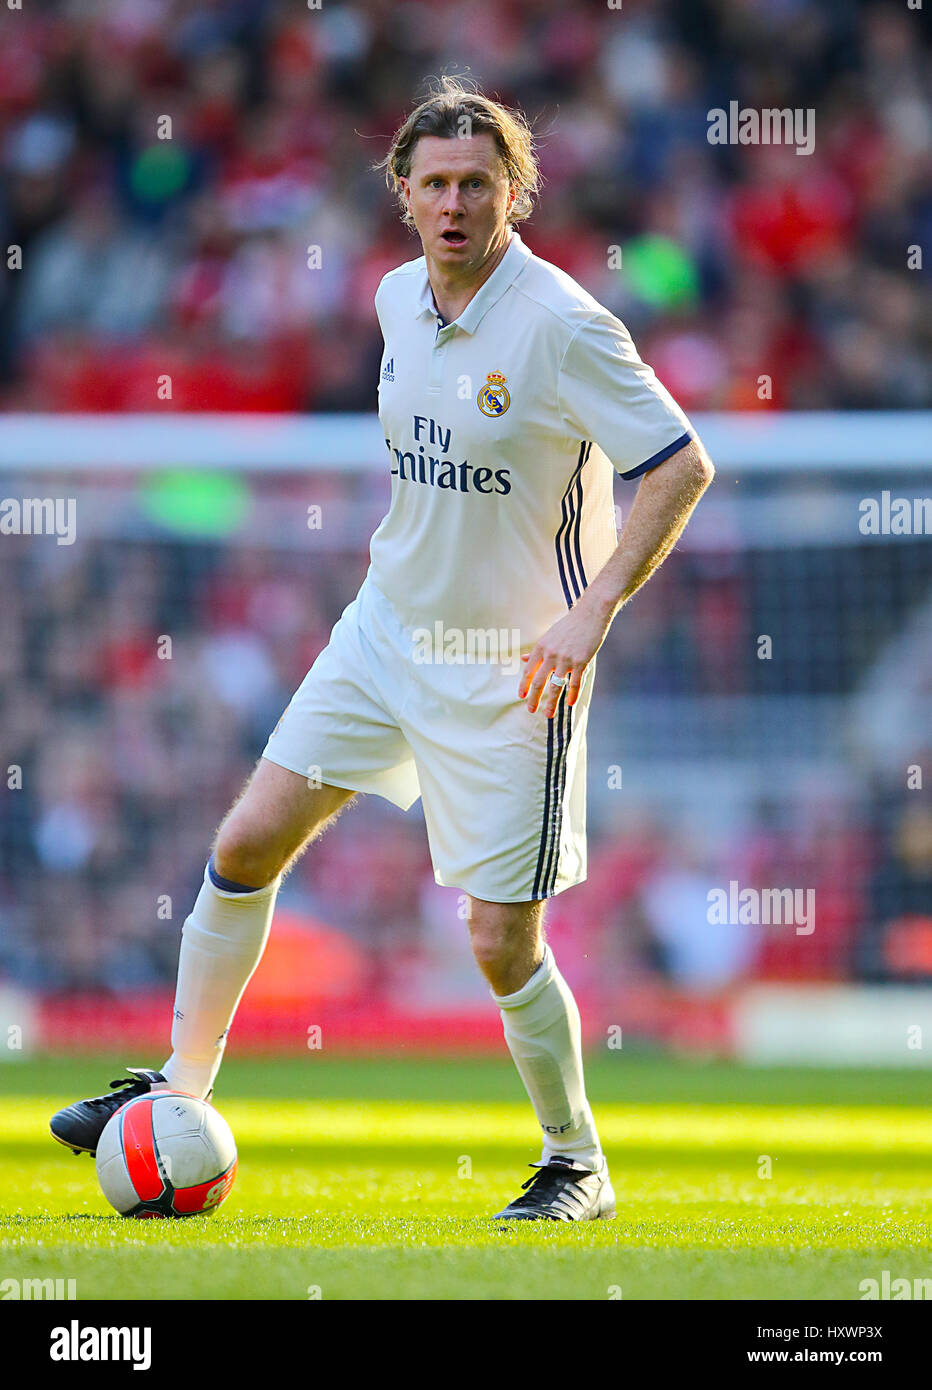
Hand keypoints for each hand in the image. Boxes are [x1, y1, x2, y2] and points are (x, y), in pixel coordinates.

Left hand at [518, 594, 612, 717]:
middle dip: (534, 698)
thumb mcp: (549, 636)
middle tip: (530, 710)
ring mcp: (566, 659)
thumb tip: (523, 659)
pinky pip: (574, 683)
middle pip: (539, 682)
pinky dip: (572, 695)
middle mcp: (551, 654)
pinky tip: (570, 704)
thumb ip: (537, 650)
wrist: (591, 614)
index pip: (529, 671)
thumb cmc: (570, 625)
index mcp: (541, 647)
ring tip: (548, 714)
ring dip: (551, 702)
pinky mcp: (581, 662)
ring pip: (555, 686)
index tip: (521, 696)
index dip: (524, 685)